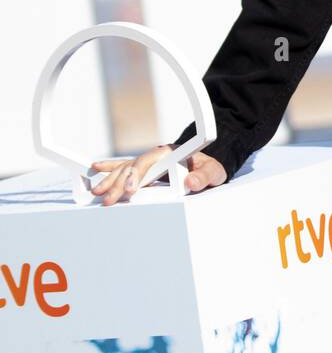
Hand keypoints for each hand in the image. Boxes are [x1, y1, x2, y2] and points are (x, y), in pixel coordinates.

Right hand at [88, 143, 227, 205]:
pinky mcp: (146, 167)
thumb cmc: (209, 167)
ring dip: (111, 180)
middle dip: (119, 183)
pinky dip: (110, 167)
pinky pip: (125, 165)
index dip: (137, 175)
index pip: (149, 162)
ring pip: (126, 168)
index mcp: (170, 153)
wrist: (207, 162)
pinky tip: (95, 167)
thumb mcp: (213, 172)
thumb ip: (203, 177)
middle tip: (108, 199)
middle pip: (133, 167)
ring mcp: (150, 160)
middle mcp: (157, 154)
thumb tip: (191, 181)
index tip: (129, 189)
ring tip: (98, 192)